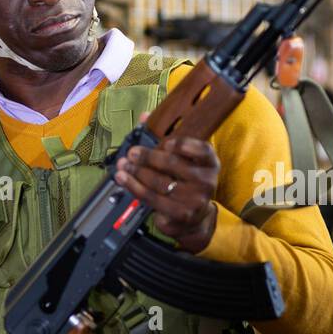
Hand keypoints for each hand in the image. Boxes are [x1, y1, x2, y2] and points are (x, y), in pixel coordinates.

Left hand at [114, 118, 218, 253]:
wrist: (195, 217)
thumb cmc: (186, 182)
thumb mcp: (184, 160)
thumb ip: (165, 138)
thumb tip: (145, 116)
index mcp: (210, 163)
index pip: (202, 150)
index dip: (183, 145)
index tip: (166, 142)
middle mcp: (207, 181)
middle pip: (173, 164)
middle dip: (147, 157)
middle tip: (131, 153)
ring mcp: (196, 199)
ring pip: (159, 183)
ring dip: (136, 174)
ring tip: (122, 167)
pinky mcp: (182, 214)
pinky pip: (153, 199)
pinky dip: (136, 189)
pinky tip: (125, 181)